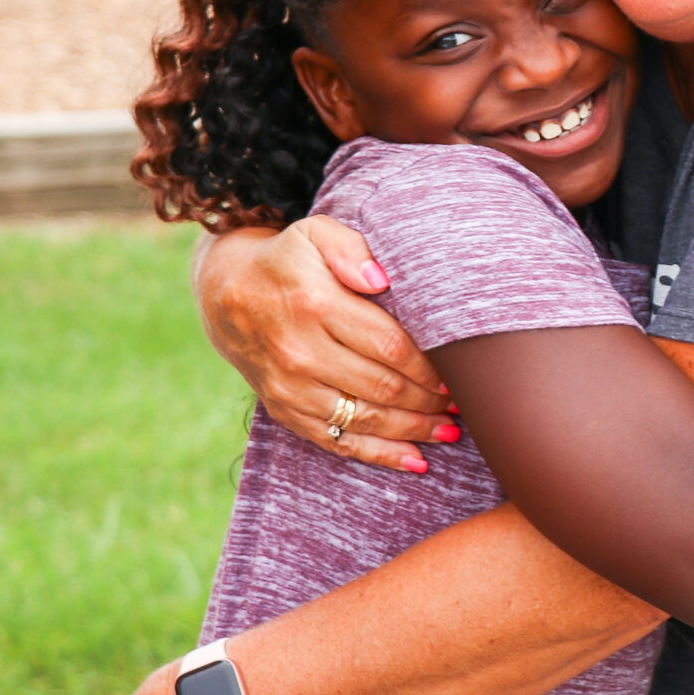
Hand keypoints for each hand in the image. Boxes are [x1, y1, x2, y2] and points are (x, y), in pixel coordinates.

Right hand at [195, 218, 451, 472]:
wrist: (229, 295)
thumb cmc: (289, 261)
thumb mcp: (315, 234)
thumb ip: (351, 249)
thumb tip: (382, 279)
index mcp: (314, 305)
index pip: (387, 344)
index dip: (429, 364)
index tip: (459, 372)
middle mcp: (299, 351)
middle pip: (380, 386)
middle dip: (428, 400)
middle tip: (464, 403)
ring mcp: (290, 387)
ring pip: (363, 419)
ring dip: (413, 430)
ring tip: (449, 430)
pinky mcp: (284, 410)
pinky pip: (337, 441)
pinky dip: (379, 455)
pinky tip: (415, 460)